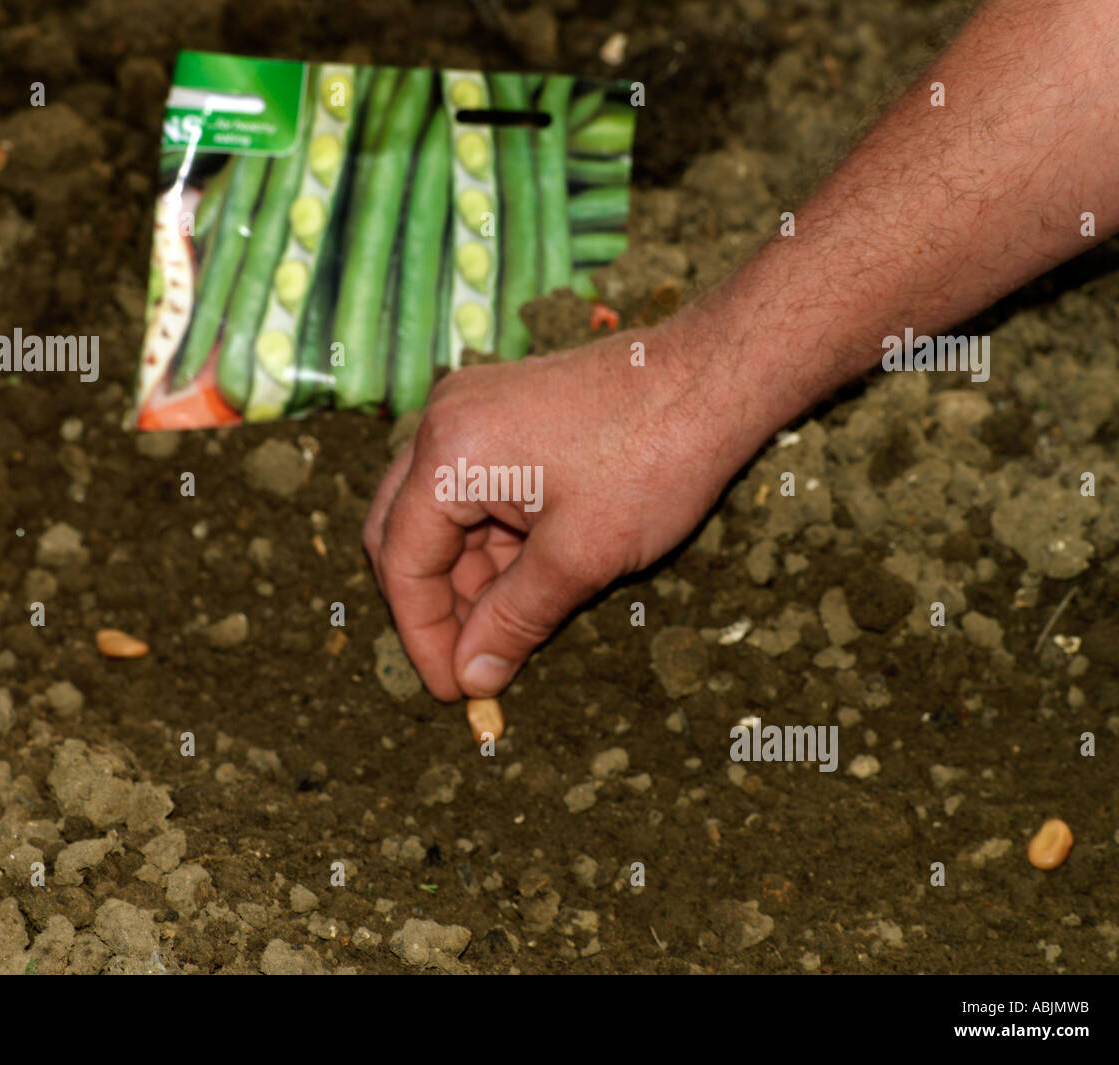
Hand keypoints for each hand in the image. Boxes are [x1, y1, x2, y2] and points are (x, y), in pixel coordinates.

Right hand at [363, 313, 763, 700]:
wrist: (715, 378)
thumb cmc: (655, 458)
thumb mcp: (580, 557)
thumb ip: (514, 620)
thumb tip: (473, 676)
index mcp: (451, 453)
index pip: (402, 560)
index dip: (422, 634)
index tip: (451, 689)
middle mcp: (445, 423)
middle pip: (405, 533)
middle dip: (437, 604)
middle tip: (472, 663)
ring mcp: (473, 413)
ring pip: (441, 516)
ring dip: (469, 575)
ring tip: (513, 627)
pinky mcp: (502, 415)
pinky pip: (474, 491)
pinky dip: (492, 542)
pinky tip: (529, 580)